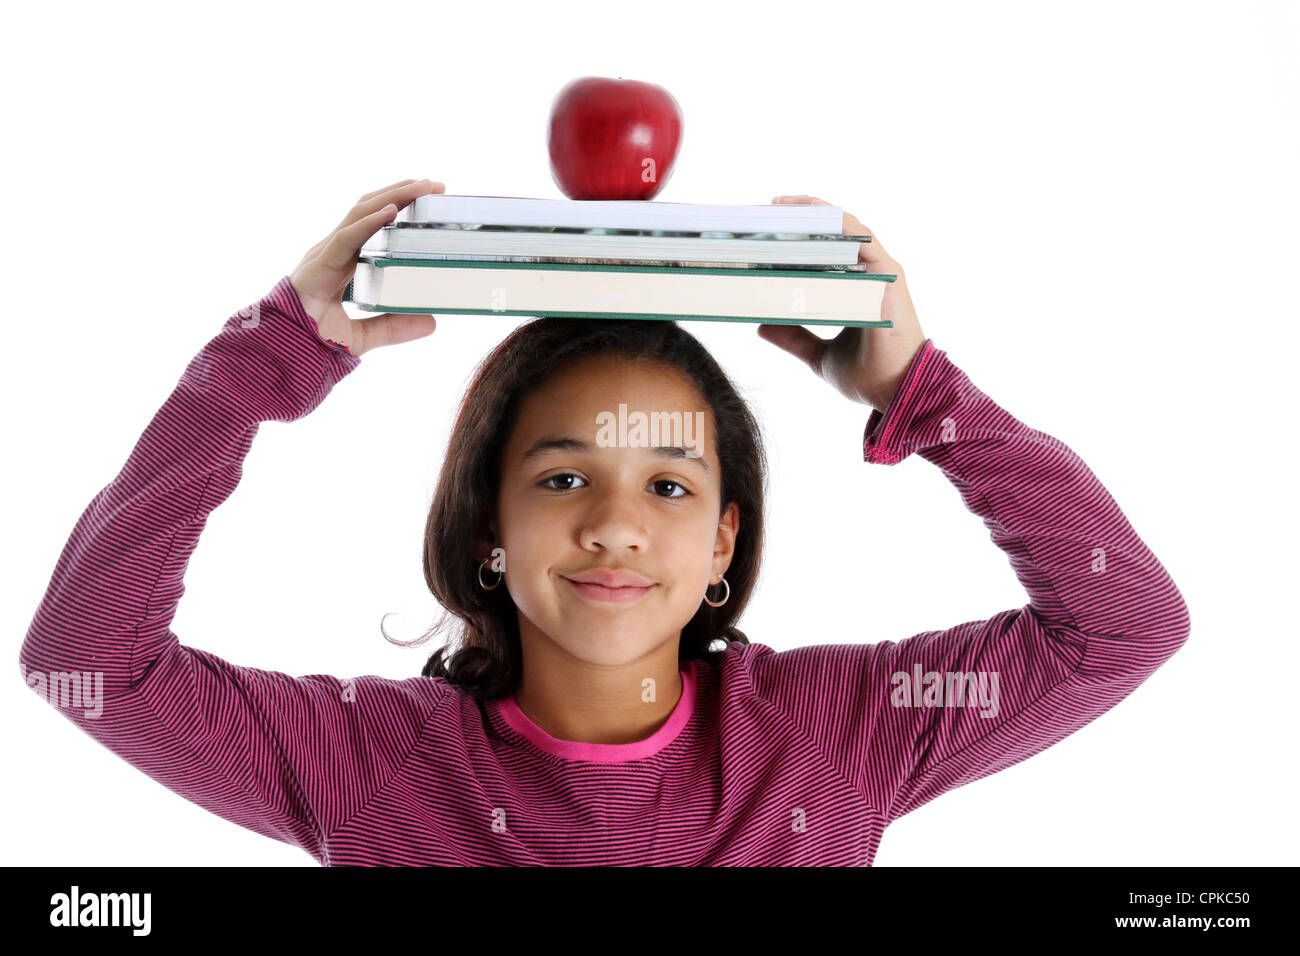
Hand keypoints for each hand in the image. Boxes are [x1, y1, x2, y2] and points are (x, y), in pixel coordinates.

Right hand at [290, 179, 444, 357]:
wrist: (283, 352)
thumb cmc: (312, 339)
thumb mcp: (363, 335)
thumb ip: (394, 327)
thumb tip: (430, 322)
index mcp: (343, 260)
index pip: (373, 221)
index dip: (399, 204)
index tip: (431, 197)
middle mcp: (334, 250)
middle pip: (369, 208)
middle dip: (402, 191)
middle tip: (436, 184)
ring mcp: (325, 253)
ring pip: (360, 213)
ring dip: (393, 196)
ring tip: (422, 187)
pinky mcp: (319, 264)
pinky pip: (347, 237)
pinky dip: (369, 222)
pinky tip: (391, 210)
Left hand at [757, 196, 926, 412]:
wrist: (897, 394)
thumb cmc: (870, 375)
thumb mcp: (820, 355)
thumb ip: (794, 338)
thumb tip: (761, 326)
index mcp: (856, 289)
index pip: (825, 253)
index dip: (797, 237)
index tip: (762, 231)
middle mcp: (870, 275)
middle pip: (832, 237)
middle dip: (798, 220)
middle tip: (761, 214)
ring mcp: (880, 273)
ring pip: (845, 230)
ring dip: (813, 213)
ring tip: (778, 205)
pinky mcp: (887, 276)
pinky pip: (862, 239)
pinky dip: (839, 223)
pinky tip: (813, 212)